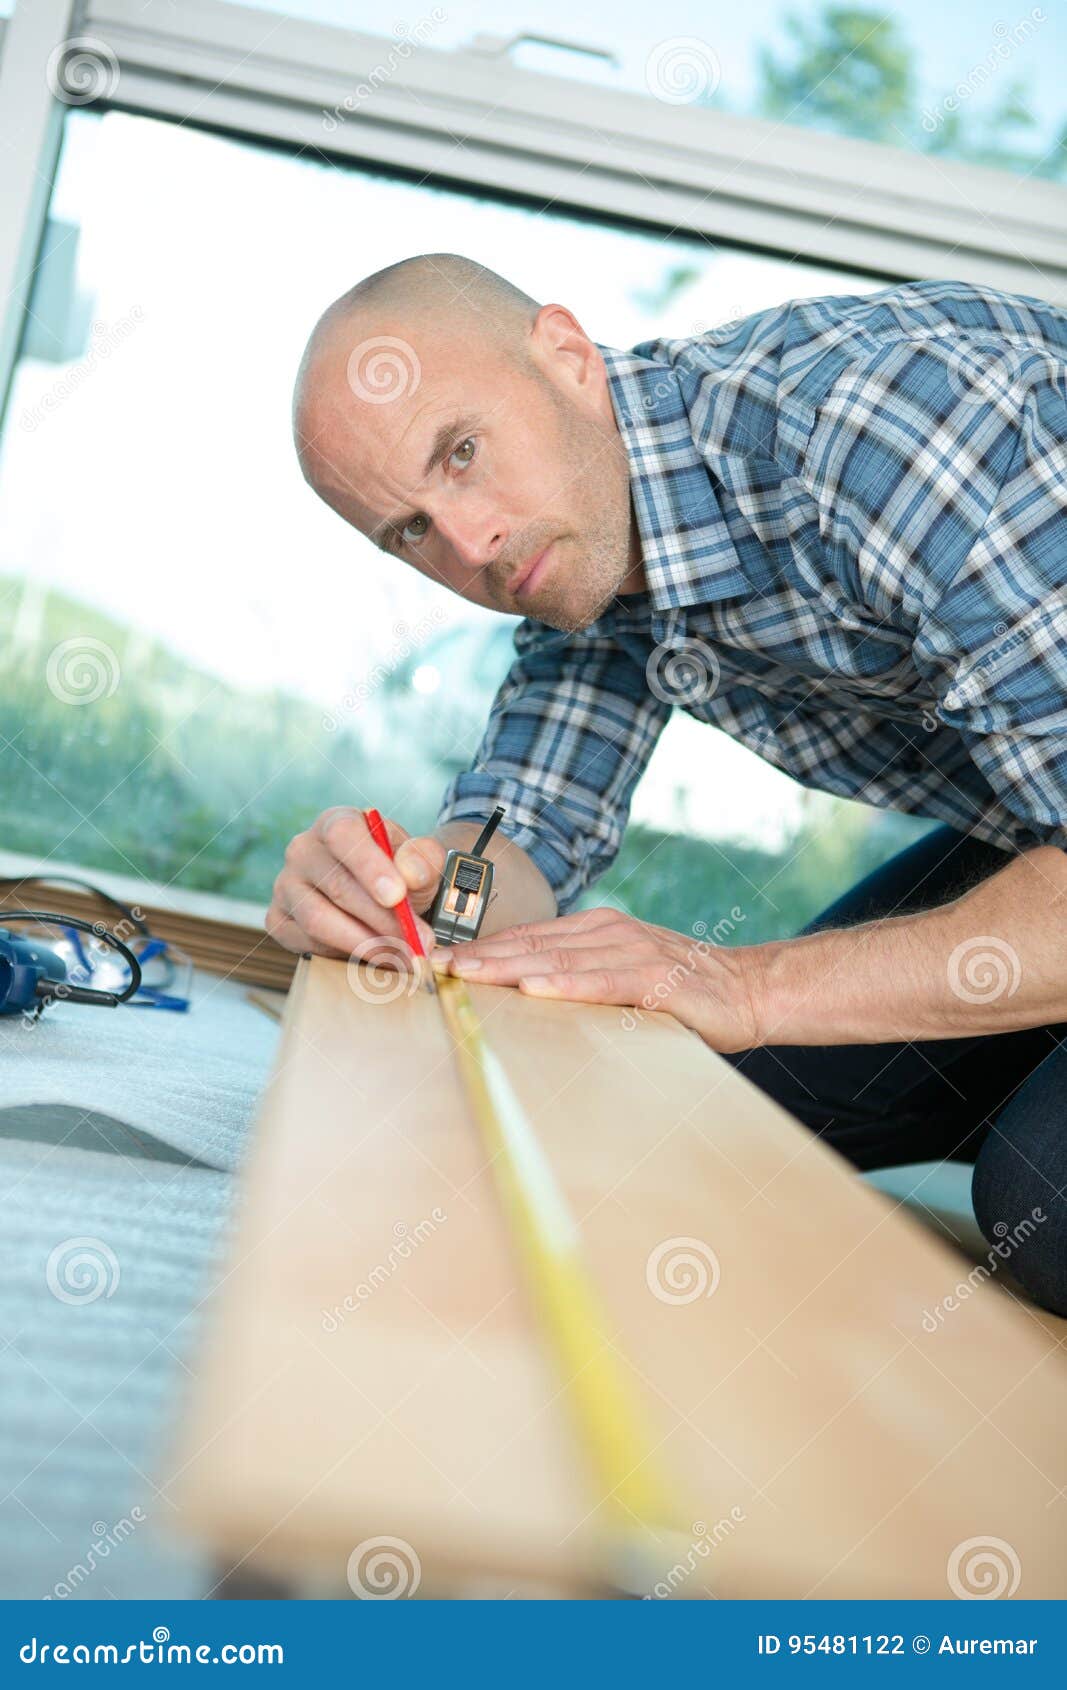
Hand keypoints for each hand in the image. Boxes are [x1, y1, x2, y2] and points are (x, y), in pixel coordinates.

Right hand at [266, 806, 443, 962]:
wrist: (380, 898)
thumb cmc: (398, 874)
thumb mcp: (420, 863)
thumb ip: (423, 861)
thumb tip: (411, 874)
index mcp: (336, 823)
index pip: (342, 834)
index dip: (368, 865)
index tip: (396, 896)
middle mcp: (303, 850)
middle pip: (336, 885)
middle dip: (382, 920)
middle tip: (416, 943)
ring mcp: (286, 885)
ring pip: (319, 920)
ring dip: (366, 943)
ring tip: (401, 955)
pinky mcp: (278, 919)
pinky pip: (306, 943)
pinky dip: (343, 954)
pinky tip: (372, 954)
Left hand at [435, 907, 763, 1051]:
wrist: (747, 990)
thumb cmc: (678, 990)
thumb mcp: (620, 976)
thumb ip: (578, 977)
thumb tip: (521, 992)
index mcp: (595, 929)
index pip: (526, 938)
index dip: (481, 949)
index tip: (437, 961)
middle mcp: (608, 932)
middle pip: (532, 945)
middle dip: (480, 957)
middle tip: (434, 967)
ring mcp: (632, 951)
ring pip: (560, 959)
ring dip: (509, 967)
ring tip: (468, 975)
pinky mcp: (656, 979)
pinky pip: (604, 982)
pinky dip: (568, 985)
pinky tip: (535, 989)